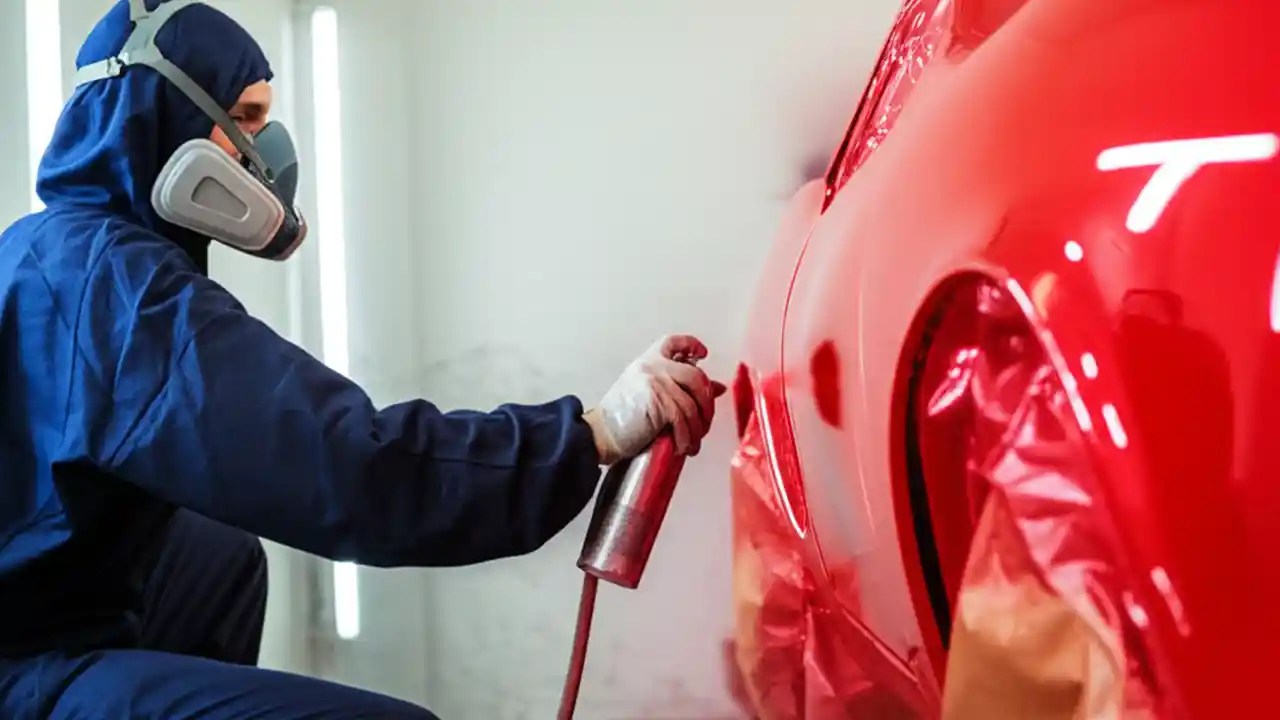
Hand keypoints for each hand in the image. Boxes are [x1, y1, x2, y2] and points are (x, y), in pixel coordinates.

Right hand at [585, 335, 724, 464]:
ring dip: (697, 427)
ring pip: (692, 403)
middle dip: (706, 403)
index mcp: (648, 361)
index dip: (691, 345)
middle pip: (695, 376)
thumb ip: (680, 387)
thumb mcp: (651, 395)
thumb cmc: (622, 419)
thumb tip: (717, 388)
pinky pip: (683, 418)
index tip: (702, 355)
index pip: (673, 342)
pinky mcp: (657, 399)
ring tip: (693, 442)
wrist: (600, 434)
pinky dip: (687, 436)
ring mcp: (655, 380)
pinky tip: (684, 446)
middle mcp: (652, 365)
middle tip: (704, 423)